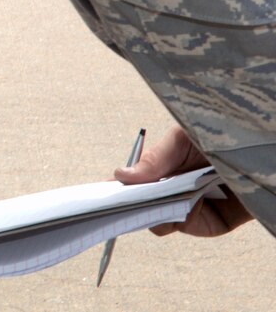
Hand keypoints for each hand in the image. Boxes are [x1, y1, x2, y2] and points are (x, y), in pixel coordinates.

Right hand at [115, 126, 253, 236]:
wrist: (262, 153)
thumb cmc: (222, 136)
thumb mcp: (183, 139)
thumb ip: (155, 160)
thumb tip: (121, 176)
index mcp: (161, 166)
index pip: (131, 180)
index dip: (114, 189)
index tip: (101, 195)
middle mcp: (172, 188)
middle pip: (141, 205)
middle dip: (133, 205)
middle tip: (130, 201)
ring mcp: (191, 206)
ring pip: (161, 220)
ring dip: (161, 211)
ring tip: (170, 194)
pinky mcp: (212, 223)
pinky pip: (189, 226)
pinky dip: (186, 218)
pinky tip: (192, 201)